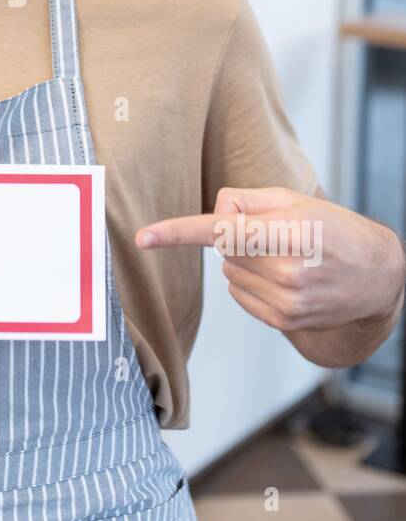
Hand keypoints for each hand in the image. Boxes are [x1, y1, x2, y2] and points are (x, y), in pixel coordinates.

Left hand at [135, 186, 405, 336]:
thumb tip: (213, 217)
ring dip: (246, 262)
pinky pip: (238, 294)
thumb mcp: (294, 199)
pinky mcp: (282, 320)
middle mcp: (286, 271)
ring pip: (229, 272)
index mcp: (288, 232)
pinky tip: (284, 279)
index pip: (222, 230)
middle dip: (238, 237)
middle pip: (223, 248)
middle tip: (277, 235)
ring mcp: (285, 301)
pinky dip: (251, 283)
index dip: (179, 232)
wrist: (376, 276)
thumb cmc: (332, 228)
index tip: (144, 237)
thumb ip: (246, 200)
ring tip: (287, 258)